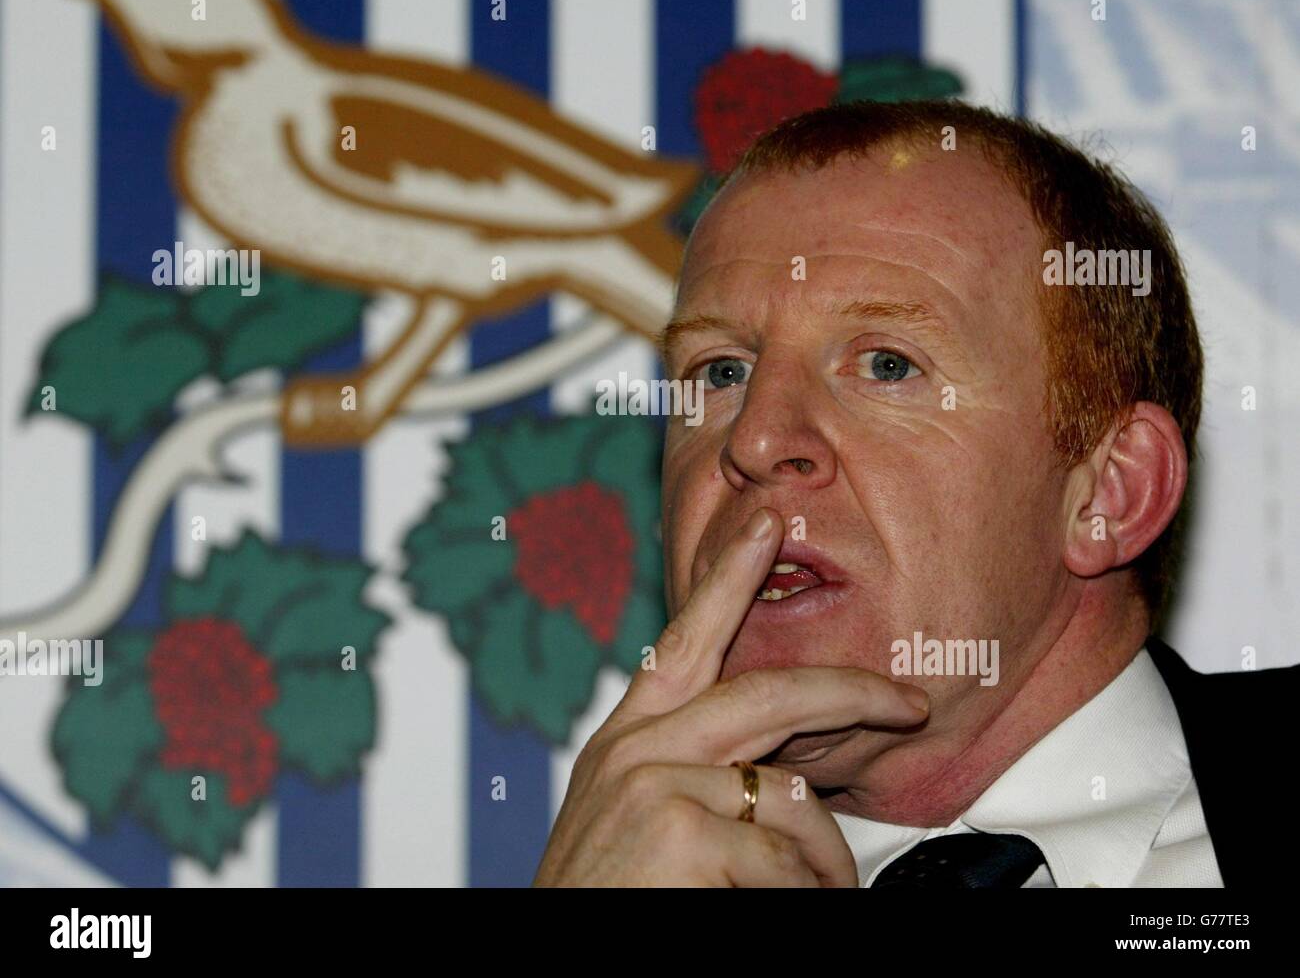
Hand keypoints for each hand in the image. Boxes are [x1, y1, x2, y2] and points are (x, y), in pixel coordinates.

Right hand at [534, 507, 930, 886]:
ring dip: (826, 862)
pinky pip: (788, 860)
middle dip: (851, 692)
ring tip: (821, 894)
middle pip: (769, 693)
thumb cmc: (602, 900)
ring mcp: (658, 786)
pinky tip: (769, 907)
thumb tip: (776, 773)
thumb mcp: (629, 819)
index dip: (729, 578)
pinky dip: (803, 895)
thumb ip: (688, 774)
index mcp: (626, 741)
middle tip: (906, 701)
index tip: (768, 527)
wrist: (549, 966)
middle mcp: (638, 750)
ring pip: (795, 800)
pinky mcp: (683, 833)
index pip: (684, 640)